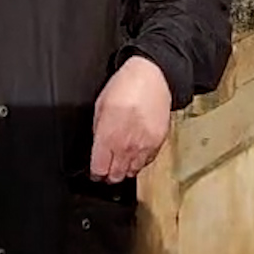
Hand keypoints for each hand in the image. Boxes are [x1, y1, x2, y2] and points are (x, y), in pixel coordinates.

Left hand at [89, 55, 172, 182]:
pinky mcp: (157, 143)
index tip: (95, 171)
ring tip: (121, 161)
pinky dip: (140, 161)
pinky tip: (135, 152)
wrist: (152, 77)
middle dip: (108, 175)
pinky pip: (147, 162)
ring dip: (124, 169)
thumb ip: (98, 131)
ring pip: (132, 172)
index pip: (99, 169)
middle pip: (115, 176)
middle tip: (106, 168)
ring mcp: (144, 146)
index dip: (95, 173)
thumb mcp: (100, 106)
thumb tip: (98, 146)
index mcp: (108, 136)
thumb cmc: (125, 86)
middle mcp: (126, 146)